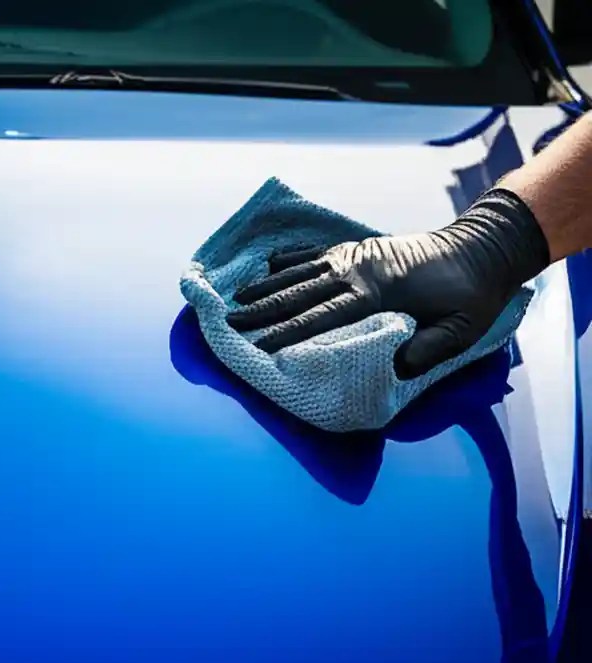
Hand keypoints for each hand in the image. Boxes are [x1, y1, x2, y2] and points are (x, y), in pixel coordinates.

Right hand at [227, 189, 549, 378]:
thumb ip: (424, 349)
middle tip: (229, 323)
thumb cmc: (471, 295)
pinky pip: (314, 253)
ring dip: (267, 286)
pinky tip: (267, 266)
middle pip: (300, 293)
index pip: (321, 317)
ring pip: (300, 272)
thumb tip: (390, 366)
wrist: (481, 247)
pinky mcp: (358, 248)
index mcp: (377, 294)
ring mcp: (355, 256)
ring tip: (237, 299)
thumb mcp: (460, 330)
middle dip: (262, 310)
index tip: (259, 347)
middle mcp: (357, 272)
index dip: (287, 333)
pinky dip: (288, 259)